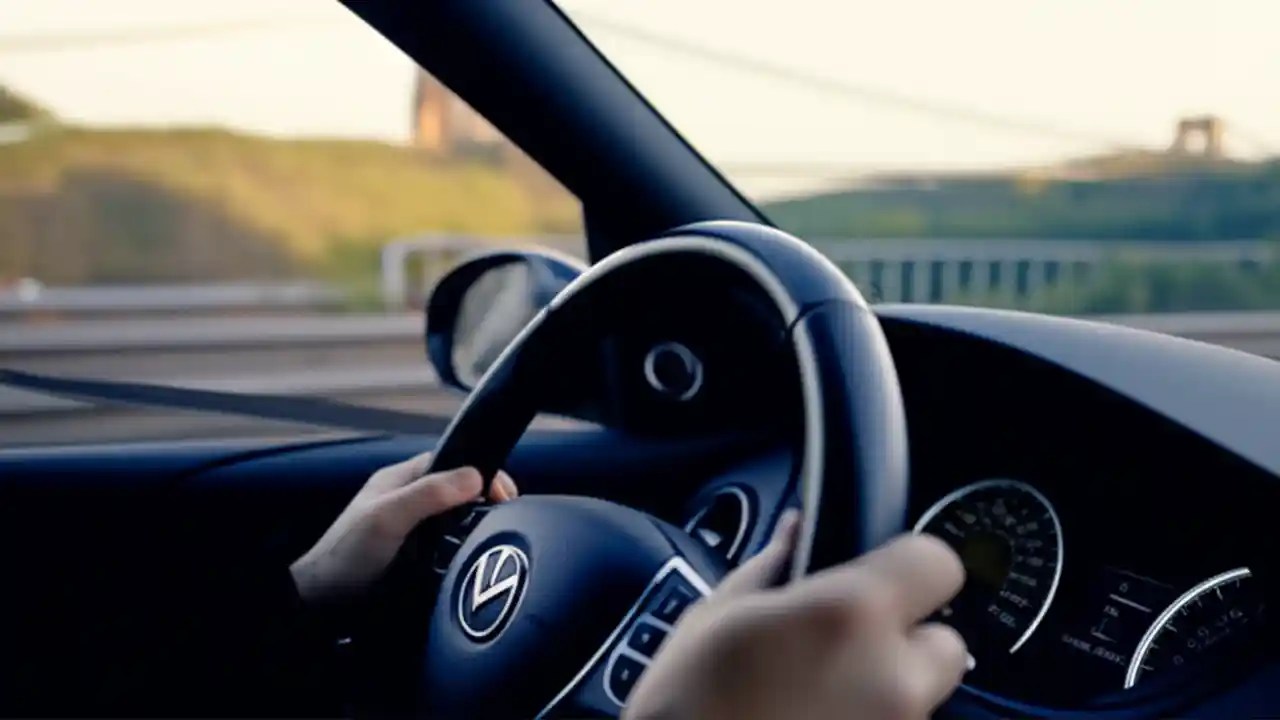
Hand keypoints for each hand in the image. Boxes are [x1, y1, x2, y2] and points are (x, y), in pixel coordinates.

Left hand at [290, 451, 517, 603]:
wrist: (323, 603)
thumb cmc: (346, 556)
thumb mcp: (389, 517)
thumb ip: (429, 493)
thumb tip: (475, 476)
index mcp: (400, 479)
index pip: (452, 461)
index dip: (481, 472)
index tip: (505, 494)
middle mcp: (406, 499)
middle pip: (457, 488)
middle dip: (483, 498)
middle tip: (506, 517)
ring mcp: (409, 528)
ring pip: (454, 517)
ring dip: (473, 525)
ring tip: (493, 537)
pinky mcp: (413, 555)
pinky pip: (447, 543)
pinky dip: (461, 546)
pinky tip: (469, 558)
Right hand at [625, 512, 969, 719]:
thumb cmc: (684, 708)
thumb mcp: (713, 619)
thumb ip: (771, 567)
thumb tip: (795, 531)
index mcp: (850, 615)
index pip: (936, 562)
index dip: (909, 565)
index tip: (880, 575)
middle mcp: (892, 679)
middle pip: (943, 643)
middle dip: (903, 642)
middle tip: (842, 648)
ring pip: (920, 698)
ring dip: (883, 691)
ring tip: (815, 695)